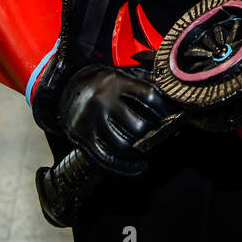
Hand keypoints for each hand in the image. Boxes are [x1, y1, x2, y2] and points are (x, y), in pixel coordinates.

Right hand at [57, 64, 182, 174]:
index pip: (150, 97)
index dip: (166, 110)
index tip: (174, 116)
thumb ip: (146, 80)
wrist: (67, 86)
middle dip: (153, 133)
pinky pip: (106, 159)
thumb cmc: (103, 82)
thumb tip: (174, 94)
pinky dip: (125, 168)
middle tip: (162, 135)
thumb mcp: (123, 73)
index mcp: (117, 81)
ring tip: (148, 147)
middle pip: (138, 126)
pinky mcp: (82, 137)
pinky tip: (141, 167)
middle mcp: (103, 100)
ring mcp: (90, 120)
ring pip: (123, 145)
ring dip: (140, 150)